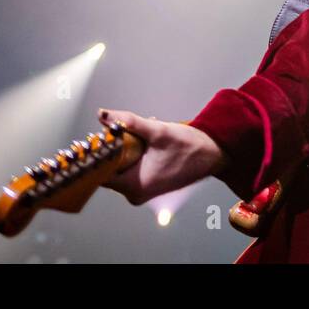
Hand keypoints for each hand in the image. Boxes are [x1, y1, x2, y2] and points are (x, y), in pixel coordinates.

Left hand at [96, 108, 229, 205]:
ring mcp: (141, 192)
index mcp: (134, 186)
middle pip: (109, 170)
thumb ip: (128, 122)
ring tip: (138, 132)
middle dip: (113, 148)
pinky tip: (145, 139)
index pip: (98, 173)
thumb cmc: (189, 146)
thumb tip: (103, 114)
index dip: (94, 155)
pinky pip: (131, 170)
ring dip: (125, 149)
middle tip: (120, 129)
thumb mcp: (157, 131)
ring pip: (120, 168)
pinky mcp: (148, 186)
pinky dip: (133, 154)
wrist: (213, 154)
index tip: (95, 138)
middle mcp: (135, 194)